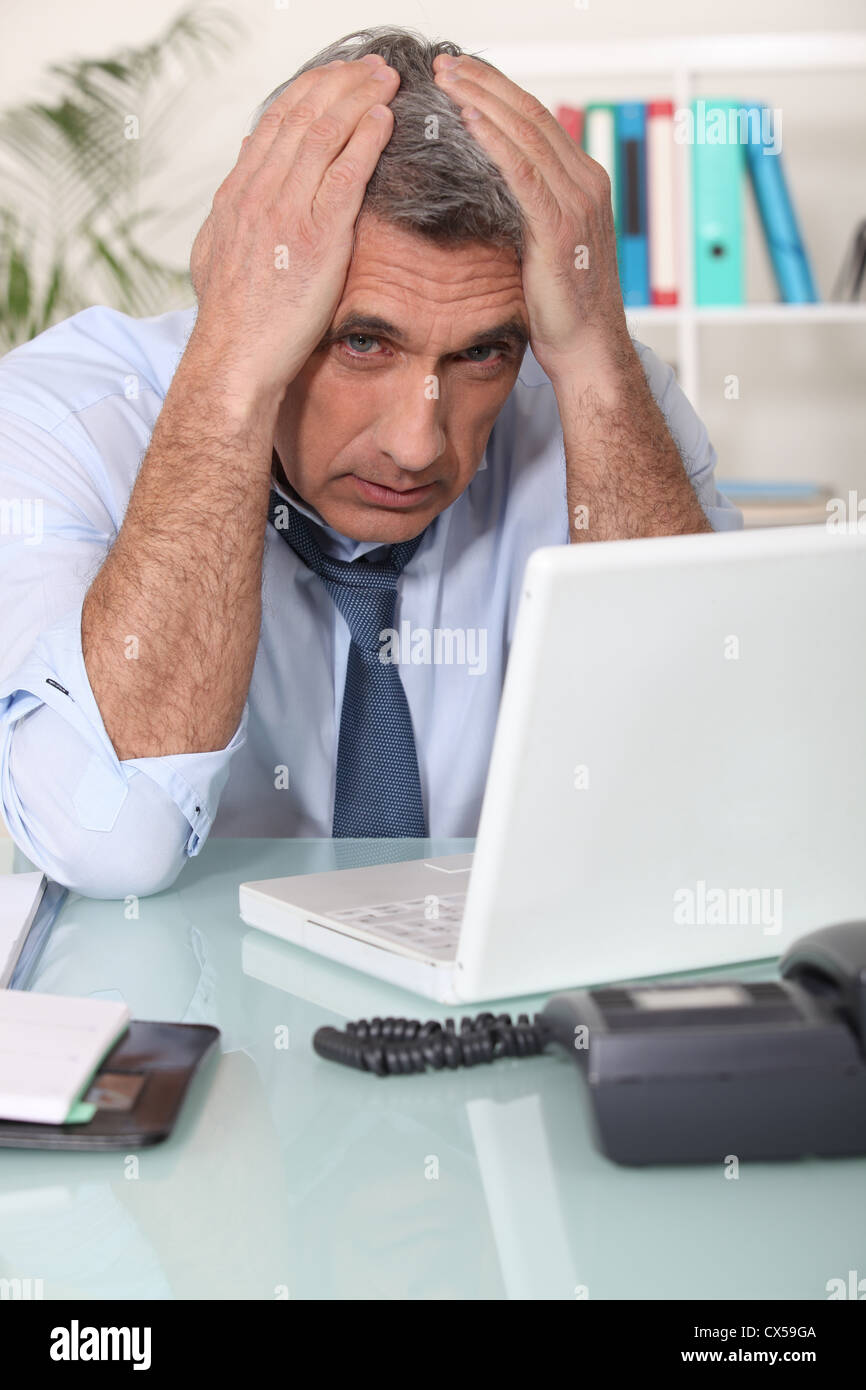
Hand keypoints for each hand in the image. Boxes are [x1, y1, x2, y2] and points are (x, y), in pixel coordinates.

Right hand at [187, 55, 399, 404]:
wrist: (234, 359)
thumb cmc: (231, 321)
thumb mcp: (216, 252)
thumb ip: (232, 206)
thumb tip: (242, 162)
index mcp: (236, 195)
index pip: (274, 124)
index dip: (308, 92)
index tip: (335, 76)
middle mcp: (259, 193)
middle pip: (301, 116)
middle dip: (340, 82)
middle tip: (371, 66)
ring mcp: (287, 211)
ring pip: (325, 132)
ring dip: (360, 98)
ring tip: (387, 80)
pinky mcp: (317, 236)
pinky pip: (346, 172)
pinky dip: (367, 139)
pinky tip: (386, 120)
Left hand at [432, 54, 631, 383]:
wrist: (588, 348)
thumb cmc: (562, 307)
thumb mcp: (543, 246)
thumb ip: (526, 210)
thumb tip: (489, 190)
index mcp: (582, 182)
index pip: (537, 121)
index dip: (499, 91)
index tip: (463, 72)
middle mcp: (585, 183)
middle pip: (531, 116)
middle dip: (486, 84)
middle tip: (446, 62)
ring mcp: (576, 203)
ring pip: (526, 136)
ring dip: (484, 102)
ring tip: (449, 79)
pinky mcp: (559, 227)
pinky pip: (523, 174)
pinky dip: (496, 143)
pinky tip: (470, 121)